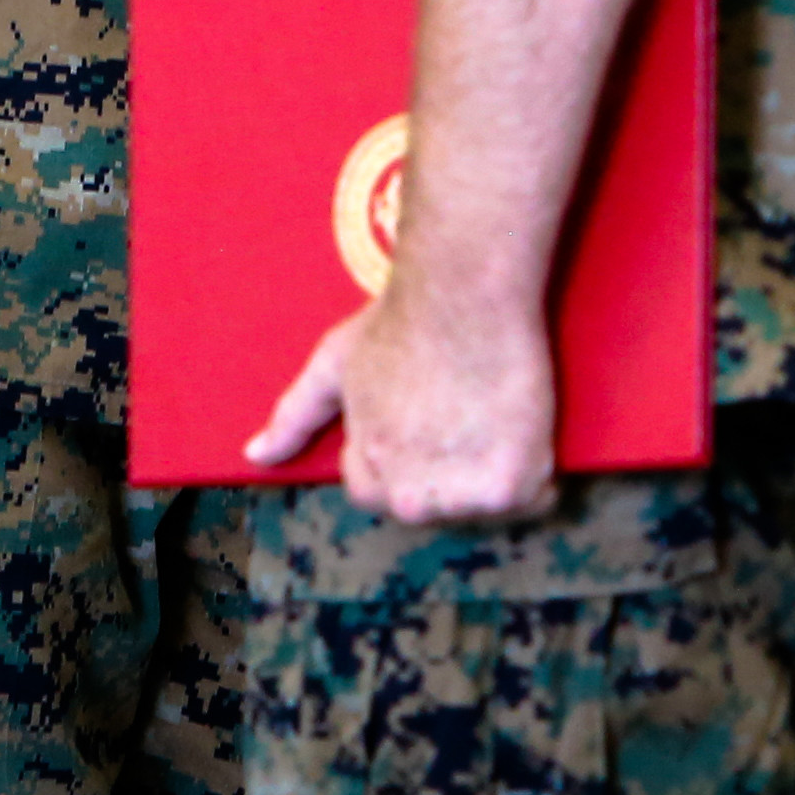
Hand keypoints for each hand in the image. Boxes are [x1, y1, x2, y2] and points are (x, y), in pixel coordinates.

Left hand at [247, 276, 557, 525]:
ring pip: (489, 503)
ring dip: (499, 471)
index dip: (416, 454)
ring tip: (494, 412)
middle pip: (444, 503)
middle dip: (457, 467)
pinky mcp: (511, 484)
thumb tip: (256, 453)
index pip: (391, 493)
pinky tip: (524, 424)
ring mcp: (459, 495)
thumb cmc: (399, 321)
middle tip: (469, 409)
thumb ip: (294, 416)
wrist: (461, 291)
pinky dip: (539, 469)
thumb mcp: (333, 365)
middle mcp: (410, 498)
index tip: (434, 416)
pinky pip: (537, 497)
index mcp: (369, 477)